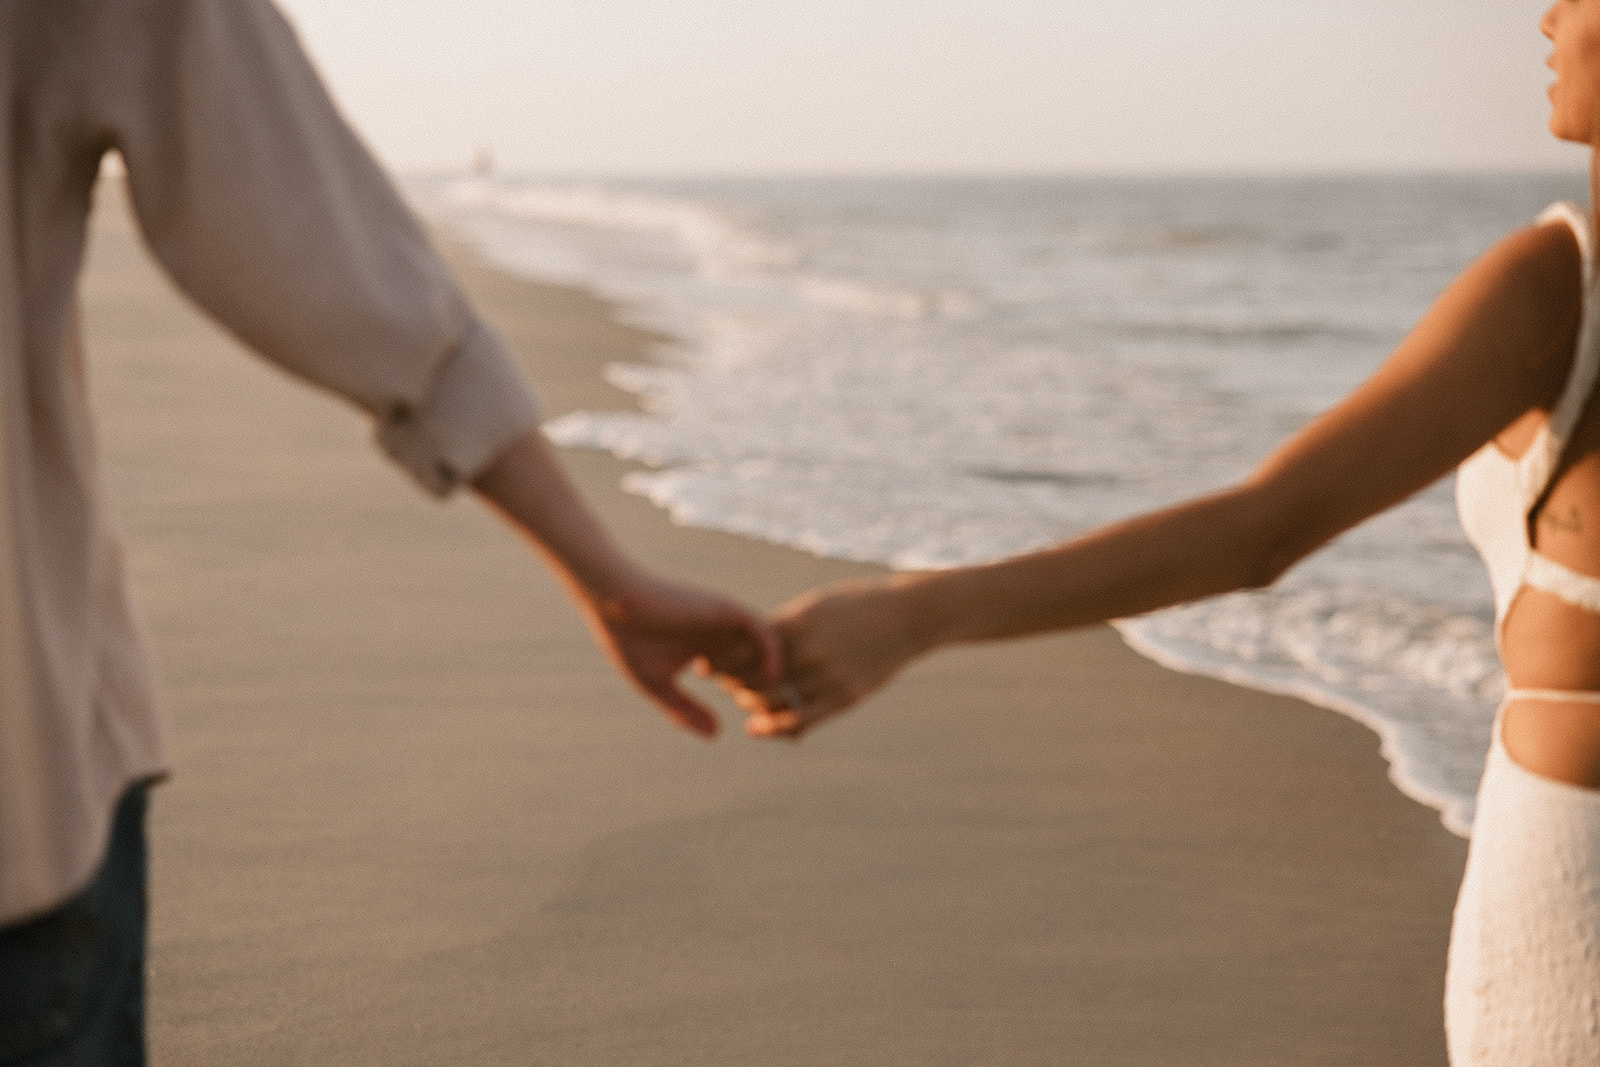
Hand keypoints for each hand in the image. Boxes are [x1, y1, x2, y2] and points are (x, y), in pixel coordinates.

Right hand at [580, 574, 780, 738]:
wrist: (616, 605)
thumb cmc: (630, 643)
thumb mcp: (659, 686)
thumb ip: (686, 711)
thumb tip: (717, 735)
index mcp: (707, 649)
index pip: (743, 673)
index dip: (750, 697)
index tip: (750, 723)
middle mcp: (721, 634)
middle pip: (761, 662)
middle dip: (769, 690)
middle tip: (768, 716)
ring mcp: (726, 622)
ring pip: (767, 648)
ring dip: (772, 674)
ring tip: (769, 700)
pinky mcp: (728, 611)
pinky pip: (765, 632)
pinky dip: (773, 653)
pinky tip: (771, 677)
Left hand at [728, 577, 922, 739]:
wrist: (908, 617)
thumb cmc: (860, 604)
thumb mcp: (819, 605)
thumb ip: (787, 624)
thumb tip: (755, 636)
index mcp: (799, 622)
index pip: (746, 646)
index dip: (723, 657)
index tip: (708, 660)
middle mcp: (809, 651)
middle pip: (754, 675)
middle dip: (733, 681)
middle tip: (722, 682)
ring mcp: (828, 676)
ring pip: (773, 700)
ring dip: (751, 703)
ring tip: (744, 701)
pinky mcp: (845, 696)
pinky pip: (802, 720)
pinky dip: (775, 727)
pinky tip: (757, 728)